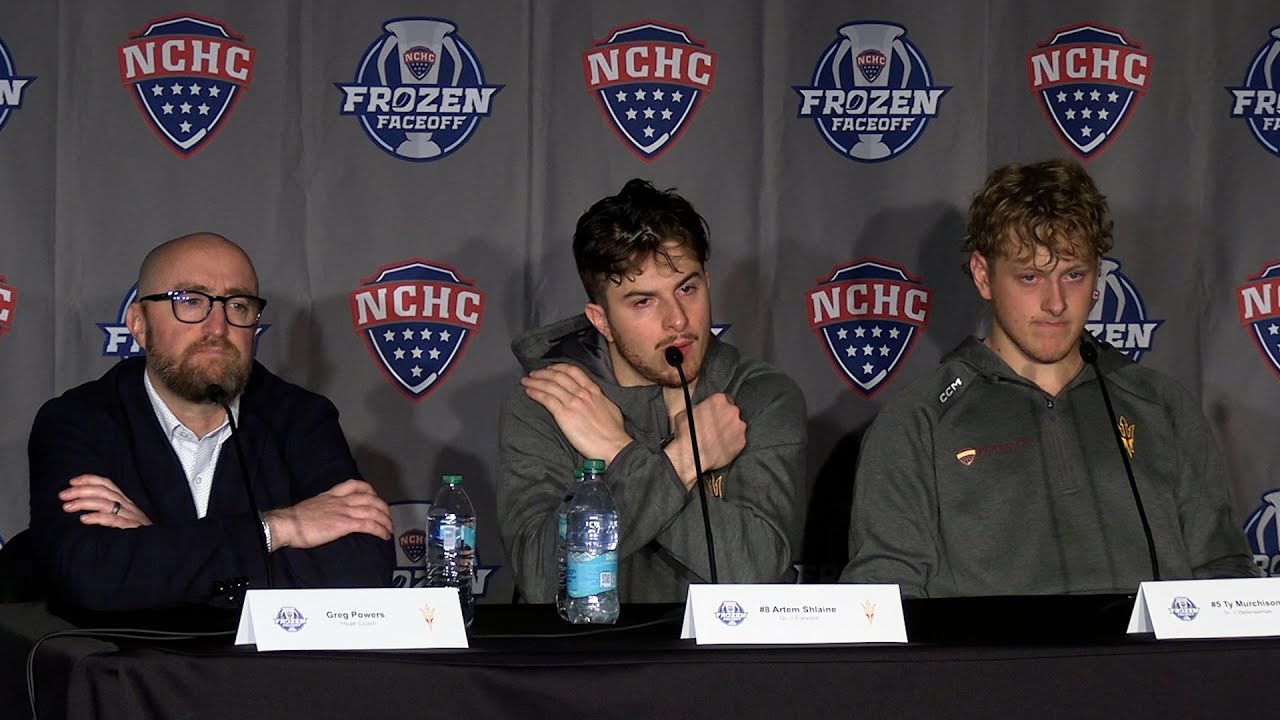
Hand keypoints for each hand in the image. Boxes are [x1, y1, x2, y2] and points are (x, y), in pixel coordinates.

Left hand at [59, 474, 152, 528]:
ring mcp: (131, 517)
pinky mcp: (132, 529)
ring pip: (107, 503)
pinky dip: (99, 518)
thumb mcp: (124, 521)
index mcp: (126, 503)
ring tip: (67, 507)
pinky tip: (84, 519)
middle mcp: (129, 507)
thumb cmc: (138, 537)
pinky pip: (115, 520)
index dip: (90, 480)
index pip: (108, 484)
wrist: (160, 550)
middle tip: (63, 495)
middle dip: (81, 491)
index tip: (72, 482)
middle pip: (104, 492)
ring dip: (84, 503)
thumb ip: (109, 513)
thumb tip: (84, 510)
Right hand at [265, 479, 392, 549]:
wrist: (287, 524)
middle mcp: (340, 500)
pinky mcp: (344, 524)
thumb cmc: (295, 520)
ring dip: (385, 521)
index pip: (355, 485)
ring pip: (373, 511)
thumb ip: (324, 507)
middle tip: (388, 517)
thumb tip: (329, 515)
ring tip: (390, 529)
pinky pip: (368, 525)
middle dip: (383, 507)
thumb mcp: (312, 506)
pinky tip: (384, 535)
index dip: (370, 490)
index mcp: (331, 495)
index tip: (375, 497)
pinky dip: (380, 530)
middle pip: (370, 498)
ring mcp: (344, 511)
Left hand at [521, 363, 631, 463]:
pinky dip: (535, 393)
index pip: (573, 371)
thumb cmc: (613, 432)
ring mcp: (572, 402)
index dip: (559, 368)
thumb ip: (599, 399)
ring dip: (535, 381)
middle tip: (534, 373)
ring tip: (526, 381)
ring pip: (550, 386)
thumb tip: (595, 397)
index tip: (551, 368)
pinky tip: (529, 391)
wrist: (612, 445)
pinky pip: (546, 399)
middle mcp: (582, 393)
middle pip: (558, 376)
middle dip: (543, 373)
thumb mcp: (610, 408)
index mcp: (593, 390)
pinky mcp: (564, 414)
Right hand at [665, 393, 746, 489]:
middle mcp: (732, 411)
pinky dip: (733, 442)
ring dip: (731, 430)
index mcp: (719, 400)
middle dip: (726, 418)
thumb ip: (697, 408)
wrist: (692, 456)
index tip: (717, 413)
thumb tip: (698, 410)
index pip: (725, 399)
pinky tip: (722, 446)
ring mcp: (739, 426)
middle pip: (732, 411)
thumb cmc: (687, 435)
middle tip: (716, 427)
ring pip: (737, 425)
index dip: (720, 407)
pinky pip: (739, 439)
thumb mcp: (685, 414)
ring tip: (719, 438)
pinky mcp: (742, 441)